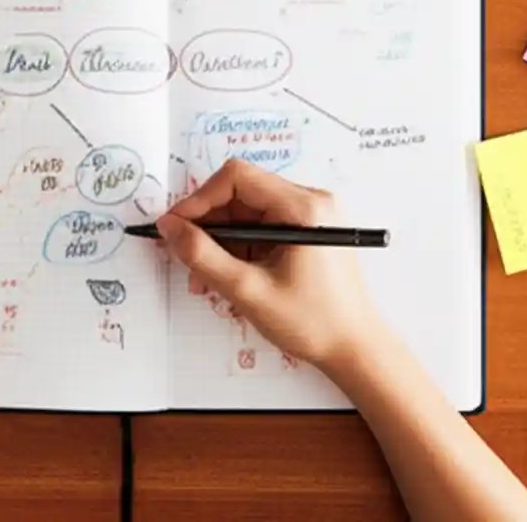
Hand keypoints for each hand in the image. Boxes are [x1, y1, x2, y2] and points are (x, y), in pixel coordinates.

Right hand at [156, 159, 380, 368]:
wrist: (355, 348)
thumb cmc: (316, 322)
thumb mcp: (249, 290)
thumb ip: (203, 256)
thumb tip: (171, 229)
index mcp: (304, 208)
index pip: (238, 178)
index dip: (199, 199)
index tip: (177, 227)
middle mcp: (310, 203)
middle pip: (240, 194)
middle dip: (208, 226)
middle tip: (186, 258)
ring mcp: (310, 217)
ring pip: (247, 214)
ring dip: (220, 242)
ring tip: (206, 279)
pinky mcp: (306, 232)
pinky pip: (261, 229)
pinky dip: (239, 250)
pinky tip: (228, 277)